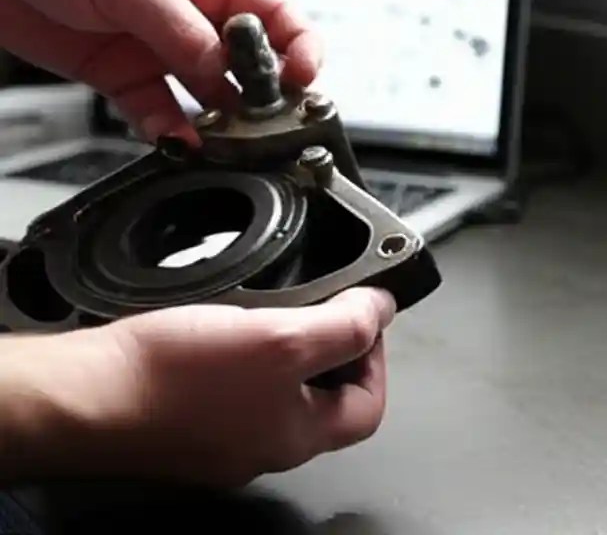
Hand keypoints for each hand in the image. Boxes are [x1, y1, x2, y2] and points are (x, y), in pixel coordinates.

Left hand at [0, 0, 320, 143]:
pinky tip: (176, 144)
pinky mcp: (121, 76)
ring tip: (221, 144)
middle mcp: (189, 15)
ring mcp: (156, 48)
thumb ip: (180, 30)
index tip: (303, 80)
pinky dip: (170, 135)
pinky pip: (158, 114)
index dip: (300, 48)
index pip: (276, 15)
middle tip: (263, 126)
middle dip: (262, 99)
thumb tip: (224, 72)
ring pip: (206, 97)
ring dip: (218, 125)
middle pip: (249, 65)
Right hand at [0, 288, 394, 486]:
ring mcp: (218, 439)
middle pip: (323, 400)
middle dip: (329, 349)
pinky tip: (220, 326)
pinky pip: (226, 388)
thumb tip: (380, 311)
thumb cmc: (169, 378)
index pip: (367, 407)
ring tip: (271, 309)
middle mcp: (260, 447)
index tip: (364, 319)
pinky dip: (235, 354)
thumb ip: (343, 327)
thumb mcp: (281, 339)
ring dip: (280, 347)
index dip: (376, 359)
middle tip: (321, 307)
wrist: (78, 395)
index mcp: (296, 438)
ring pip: (273, 391)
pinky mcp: (180, 422)